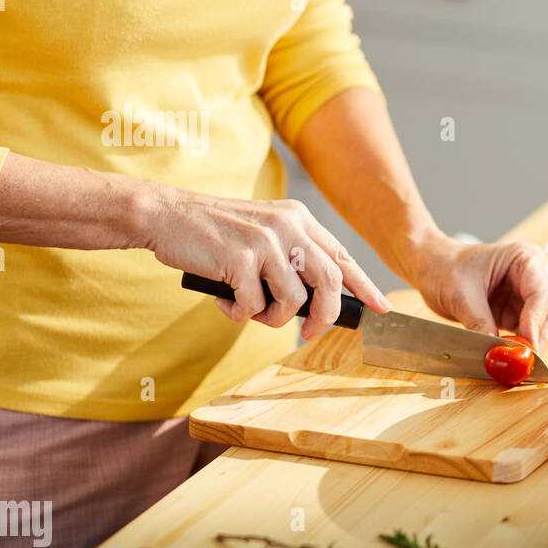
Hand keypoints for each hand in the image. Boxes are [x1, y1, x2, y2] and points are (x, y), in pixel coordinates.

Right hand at [147, 187, 388, 338]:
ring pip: (293, 301)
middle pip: (329, 283)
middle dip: (324, 317)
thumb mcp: (264, 231)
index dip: (364, 285)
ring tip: (250, 311)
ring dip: (272, 319)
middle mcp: (288, 226)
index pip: (342, 256)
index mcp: (299, 219)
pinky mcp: (239, 259)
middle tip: (309, 333)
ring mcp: (265, 241)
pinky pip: (254, 306)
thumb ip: (292, 255)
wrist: (166, 214)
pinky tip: (226, 301)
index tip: (380, 306)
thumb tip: (317, 301)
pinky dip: (240, 314)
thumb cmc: (214, 231)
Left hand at [410, 237, 547, 348]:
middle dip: (540, 336)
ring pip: (544, 325)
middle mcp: (531, 276)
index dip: (536, 322)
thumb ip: (481, 325)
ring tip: (514, 358)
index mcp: (524, 259)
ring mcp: (525, 295)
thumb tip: (497, 352)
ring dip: (533, 343)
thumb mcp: (460, 296)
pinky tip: (509, 355)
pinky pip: (528, 333)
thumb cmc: (445, 267)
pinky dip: (522, 346)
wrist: (431, 267)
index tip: (527, 346)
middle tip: (525, 358)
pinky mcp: (516, 312)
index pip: (540, 293)